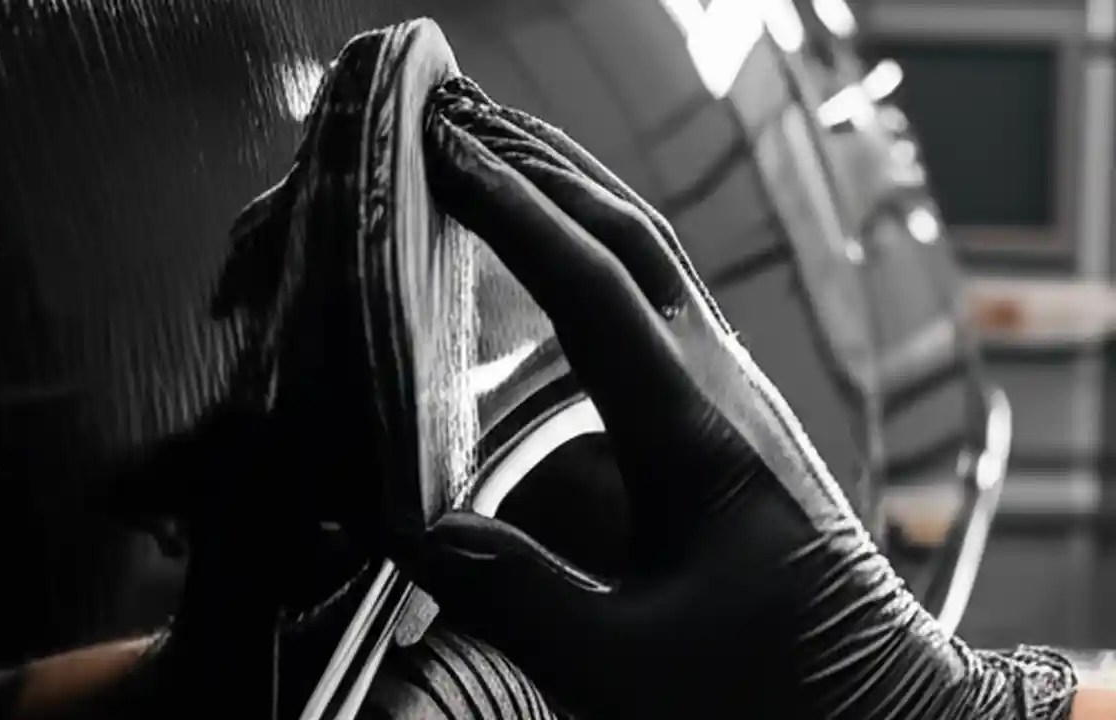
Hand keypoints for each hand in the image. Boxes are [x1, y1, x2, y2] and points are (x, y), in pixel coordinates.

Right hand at [398, 78, 1077, 718]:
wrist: (876, 703)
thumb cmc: (769, 691)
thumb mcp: (628, 667)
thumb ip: (515, 597)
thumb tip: (417, 528)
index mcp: (698, 436)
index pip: (592, 289)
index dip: (512, 216)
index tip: (441, 159)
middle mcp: (724, 388)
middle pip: (631, 236)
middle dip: (539, 166)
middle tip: (453, 116)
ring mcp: (736, 391)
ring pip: (653, 252)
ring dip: (574, 187)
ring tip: (498, 144)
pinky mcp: (731, 410)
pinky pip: (662, 292)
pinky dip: (600, 240)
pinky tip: (563, 242)